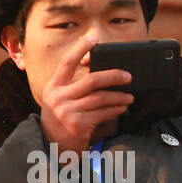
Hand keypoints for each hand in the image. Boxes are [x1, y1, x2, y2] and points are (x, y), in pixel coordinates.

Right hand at [38, 33, 133, 154]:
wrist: (51, 146)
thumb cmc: (61, 120)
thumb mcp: (60, 100)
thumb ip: (73, 88)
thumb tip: (100, 75)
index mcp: (53, 86)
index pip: (67, 62)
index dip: (80, 48)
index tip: (93, 36)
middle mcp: (59, 96)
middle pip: (91, 80)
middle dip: (113, 76)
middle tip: (128, 76)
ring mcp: (67, 111)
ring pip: (101, 98)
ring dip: (119, 97)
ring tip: (130, 97)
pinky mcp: (78, 124)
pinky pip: (103, 113)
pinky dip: (115, 110)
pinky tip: (122, 108)